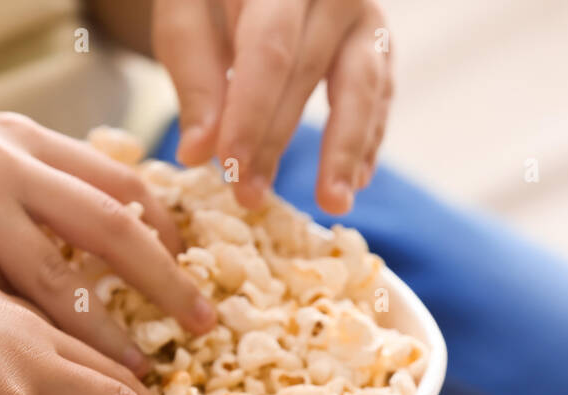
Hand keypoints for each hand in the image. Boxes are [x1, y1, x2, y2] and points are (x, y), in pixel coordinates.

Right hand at [0, 85, 215, 375]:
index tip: (187, 264)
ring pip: (62, 281)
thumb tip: (58, 217)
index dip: (161, 226)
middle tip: (204, 322)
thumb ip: (16, 176)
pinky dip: (27, 353)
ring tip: (141, 375)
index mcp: (20, 141)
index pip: (115, 181)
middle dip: (166, 278)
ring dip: (107, 334)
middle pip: (113, 226)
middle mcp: (8, 169)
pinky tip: (49, 388)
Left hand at [152, 0, 391, 213]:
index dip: (251, 113)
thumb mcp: (187, 19)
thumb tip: (197, 153)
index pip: (268, 50)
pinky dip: (366, 142)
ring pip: (363, 85)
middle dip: (276, 142)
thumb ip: (194, 78)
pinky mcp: (380, 43)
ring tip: (333, 202)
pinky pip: (381, 96)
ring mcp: (364, 14)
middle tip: (250, 197)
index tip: (230, 167)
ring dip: (345, 150)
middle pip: (308, 71)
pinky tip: (350, 184)